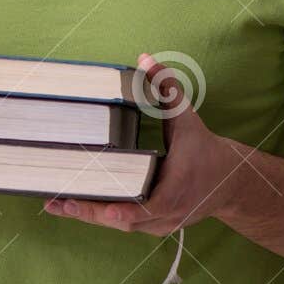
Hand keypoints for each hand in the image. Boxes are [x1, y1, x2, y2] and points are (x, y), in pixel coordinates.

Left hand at [44, 51, 246, 233]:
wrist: (229, 181)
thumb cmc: (204, 148)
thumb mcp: (187, 117)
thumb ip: (167, 88)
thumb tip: (144, 58)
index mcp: (178, 189)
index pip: (153, 206)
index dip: (129, 210)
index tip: (108, 209)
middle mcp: (169, 213)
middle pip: (127, 220)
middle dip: (91, 213)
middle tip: (57, 202)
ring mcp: (162, 223)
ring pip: (122, 226)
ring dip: (89, 217)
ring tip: (54, 205)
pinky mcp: (154, 226)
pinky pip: (124, 224)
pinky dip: (99, 217)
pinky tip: (72, 208)